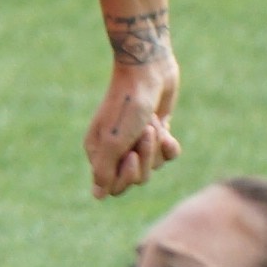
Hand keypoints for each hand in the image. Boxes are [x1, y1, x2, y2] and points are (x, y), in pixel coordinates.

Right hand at [84, 21, 179, 200]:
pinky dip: (169, 143)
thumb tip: (97, 196)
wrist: (148, 69)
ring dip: (156, 145)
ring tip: (151, 121)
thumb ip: (104, 172)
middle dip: (145, 157)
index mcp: (99, 151)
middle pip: (136, 179)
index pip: (114, 187)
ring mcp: (137, 141)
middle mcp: (116, 149)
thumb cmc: (128, 105)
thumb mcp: (114, 142)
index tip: (129, 156)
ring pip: (154, 167)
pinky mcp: (157, 132)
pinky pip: (167, 155)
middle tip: (144, 132)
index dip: (125, 177)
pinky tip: (165, 127)